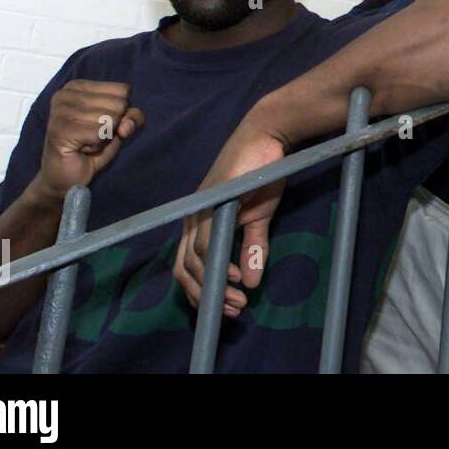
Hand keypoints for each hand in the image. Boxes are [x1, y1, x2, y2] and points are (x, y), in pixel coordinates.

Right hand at [34, 80, 143, 202]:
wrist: (66, 176)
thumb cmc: (91, 147)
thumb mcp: (118, 126)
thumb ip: (132, 116)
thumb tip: (127, 124)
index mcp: (77, 86)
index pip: (123, 90)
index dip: (122, 112)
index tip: (102, 124)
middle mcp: (65, 94)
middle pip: (118, 104)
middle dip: (112, 126)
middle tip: (93, 136)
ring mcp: (60, 111)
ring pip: (109, 119)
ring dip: (103, 137)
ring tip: (86, 142)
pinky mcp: (60, 130)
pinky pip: (99, 133)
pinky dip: (96, 146)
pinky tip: (82, 148)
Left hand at [173, 117, 288, 317]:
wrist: (266, 137)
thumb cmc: (260, 172)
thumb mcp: (258, 217)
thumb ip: (253, 247)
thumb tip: (251, 283)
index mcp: (198, 221)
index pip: (187, 265)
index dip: (202, 290)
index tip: (226, 308)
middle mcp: (192, 217)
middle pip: (183, 269)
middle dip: (205, 296)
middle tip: (232, 311)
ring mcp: (199, 209)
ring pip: (193, 260)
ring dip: (215, 286)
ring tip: (238, 300)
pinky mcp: (211, 202)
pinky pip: (206, 241)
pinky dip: (218, 265)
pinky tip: (235, 277)